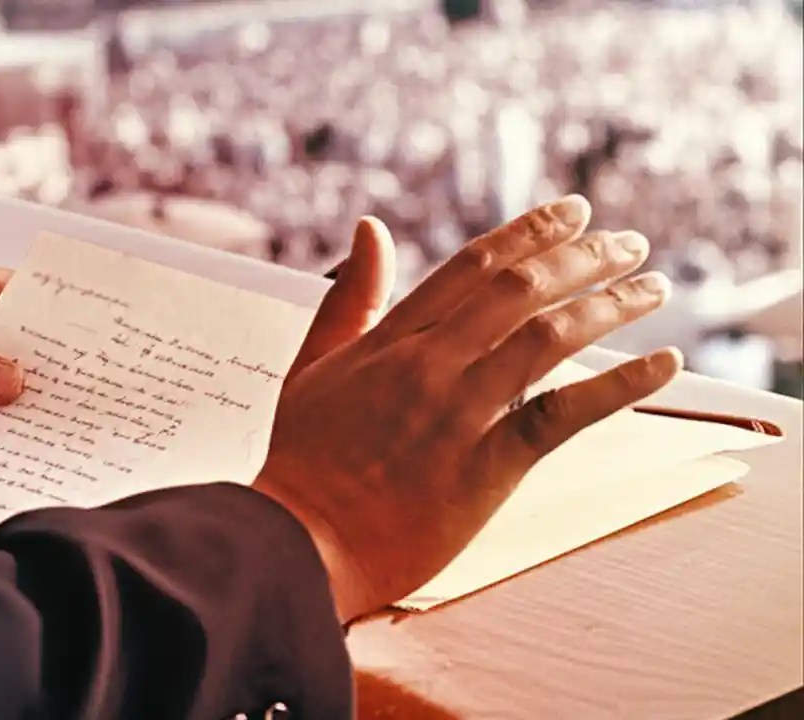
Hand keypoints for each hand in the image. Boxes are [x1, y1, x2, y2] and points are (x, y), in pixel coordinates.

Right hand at [255, 196, 680, 622]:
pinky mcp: (485, 466)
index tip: (573, 213)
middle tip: (629, 244)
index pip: (471, 266)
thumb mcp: (312, 365)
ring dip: (610, 305)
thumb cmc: (302, 462)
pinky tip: (662, 364)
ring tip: (653, 288)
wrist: (296, 543)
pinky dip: (619, 386)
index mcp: (389, 340)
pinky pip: (563, 414)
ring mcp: (458, 412)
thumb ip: (348, 298)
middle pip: (520, 289)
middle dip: (584, 257)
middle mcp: (428, 364)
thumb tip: (368, 229)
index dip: (529, 233)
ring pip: (548, 338)